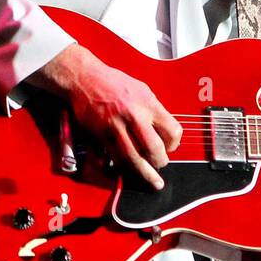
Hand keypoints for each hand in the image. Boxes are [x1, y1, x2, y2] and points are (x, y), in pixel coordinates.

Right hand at [29, 44, 180, 189]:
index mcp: (148, 104)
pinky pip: (115, 158)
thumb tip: (164, 130)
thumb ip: (154, 110)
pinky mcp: (101, 136)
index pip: (172, 130)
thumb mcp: (142, 90)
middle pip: (154, 149)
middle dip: (160, 161)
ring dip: (145, 173)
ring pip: (134, 158)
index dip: (174, 143)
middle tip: (160, 164)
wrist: (85, 79)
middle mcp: (134, 116)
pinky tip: (130, 172)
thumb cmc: (113, 83)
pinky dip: (124, 168)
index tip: (170, 146)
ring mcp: (116, 127)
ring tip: (153, 181)